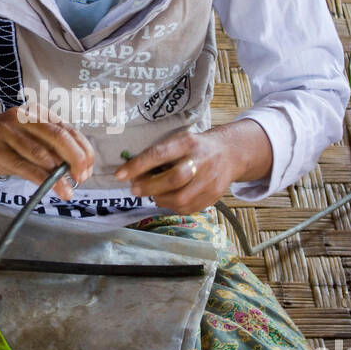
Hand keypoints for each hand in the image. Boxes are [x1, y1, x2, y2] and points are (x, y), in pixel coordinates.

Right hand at [0, 104, 94, 200]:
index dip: (82, 149)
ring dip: (59, 175)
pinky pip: (23, 165)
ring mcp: (6, 130)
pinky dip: (41, 180)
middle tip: (84, 177)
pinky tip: (52, 189)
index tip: (89, 168)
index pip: (67, 128)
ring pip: (41, 153)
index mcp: (34, 113)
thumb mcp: (24, 145)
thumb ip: (47, 151)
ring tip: (68, 190)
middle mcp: (21, 116)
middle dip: (76, 158)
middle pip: (59, 136)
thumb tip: (75, 168)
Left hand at [114, 121, 272, 213]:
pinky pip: (188, 208)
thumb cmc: (196, 147)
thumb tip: (130, 173)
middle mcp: (202, 161)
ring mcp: (210, 181)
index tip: (120, 175)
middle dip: (149, 187)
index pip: (160, 154)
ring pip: (180, 198)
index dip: (138, 165)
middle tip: (135, 189)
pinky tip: (167, 199)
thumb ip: (159, 154)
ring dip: (159, 199)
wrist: (231, 153)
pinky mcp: (214, 196)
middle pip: (173, 179)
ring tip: (152, 194)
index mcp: (189, 143)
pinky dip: (172, 207)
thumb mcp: (180, 141)